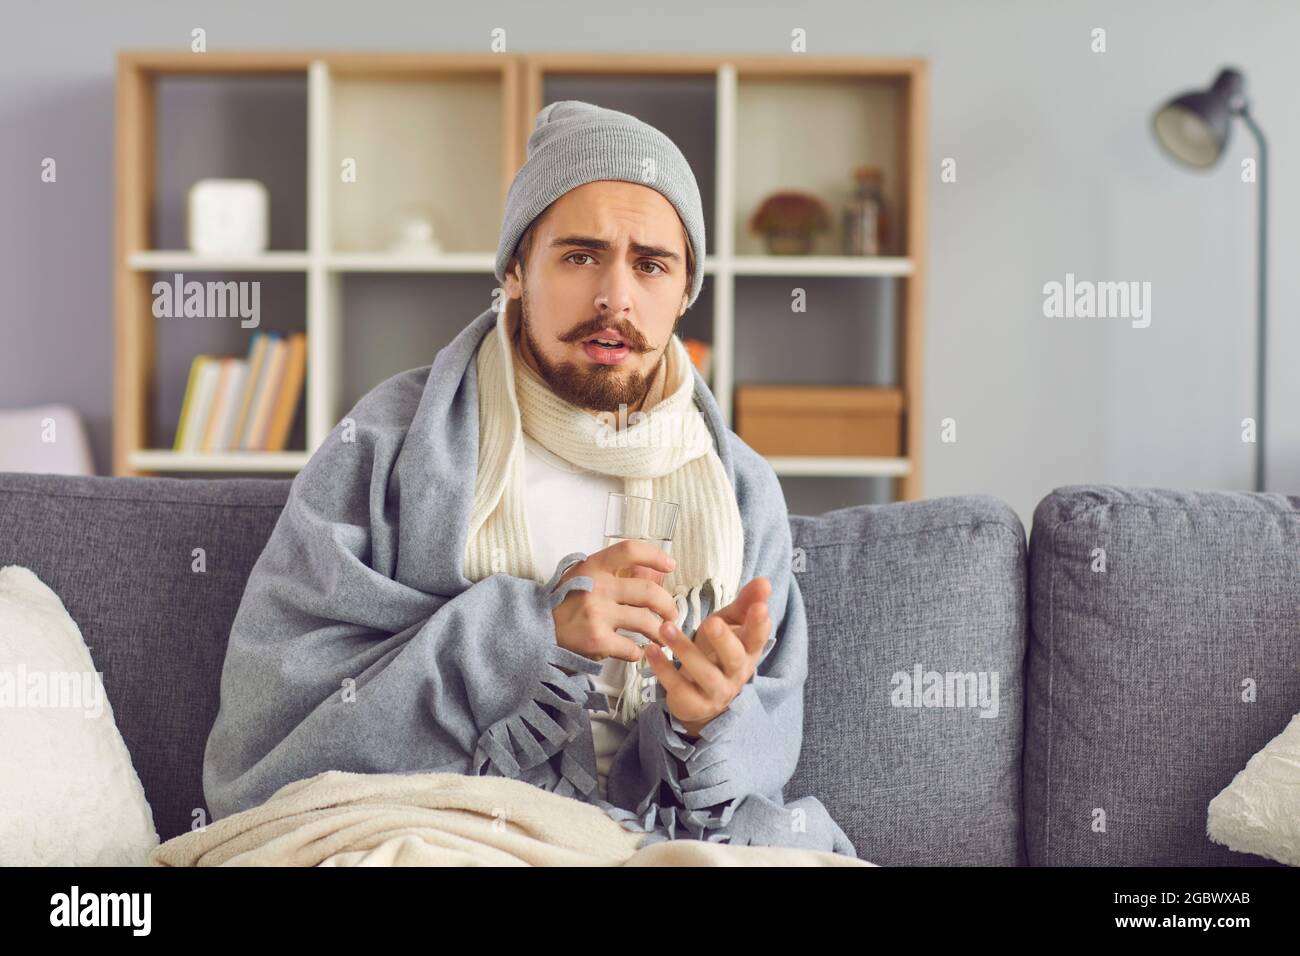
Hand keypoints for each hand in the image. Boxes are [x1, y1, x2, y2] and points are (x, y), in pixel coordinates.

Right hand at [550, 539, 678, 664]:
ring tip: (659, 637)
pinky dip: (638, 653)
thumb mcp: (583, 578)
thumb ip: (614, 573)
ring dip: (659, 632)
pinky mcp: (597, 640)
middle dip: (668, 606)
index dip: (655, 556)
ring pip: (646, 622)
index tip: (669, 565)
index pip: (630, 551)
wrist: (535, 633)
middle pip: (649, 591)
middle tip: (671, 615)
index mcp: (594, 567)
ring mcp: (598, 614)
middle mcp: (597, 587)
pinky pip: (632, 648)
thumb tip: (653, 570)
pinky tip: (635, 652)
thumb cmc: (564, 605)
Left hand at [643, 577, 772, 735]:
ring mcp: (716, 691)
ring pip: (705, 674)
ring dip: (685, 650)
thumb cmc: (718, 651)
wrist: (703, 696)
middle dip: (724, 640)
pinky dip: (664, 669)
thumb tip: (764, 581)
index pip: (758, 637)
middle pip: (734, 658)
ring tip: (665, 628)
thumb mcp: (731, 624)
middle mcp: (736, 673)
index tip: (760, 607)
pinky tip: (650, 650)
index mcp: (748, 651)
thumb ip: (745, 603)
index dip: (759, 624)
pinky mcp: (693, 704)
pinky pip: (679, 688)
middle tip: (712, 622)